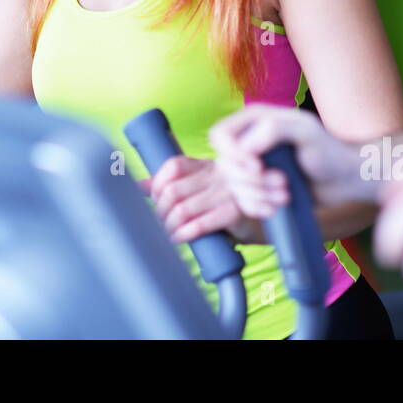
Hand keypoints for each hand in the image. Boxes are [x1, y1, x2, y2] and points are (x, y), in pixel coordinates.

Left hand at [143, 156, 263, 244]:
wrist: (263, 222)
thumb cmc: (225, 205)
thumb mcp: (200, 188)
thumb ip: (172, 184)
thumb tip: (139, 185)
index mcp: (206, 164)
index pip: (173, 166)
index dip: (158, 184)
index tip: (154, 200)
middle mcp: (217, 173)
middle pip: (173, 190)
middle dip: (160, 210)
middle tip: (159, 223)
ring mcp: (227, 192)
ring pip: (182, 209)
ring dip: (169, 226)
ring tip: (168, 233)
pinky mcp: (235, 212)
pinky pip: (200, 224)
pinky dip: (184, 234)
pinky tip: (179, 238)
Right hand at [209, 103, 370, 217]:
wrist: (343, 180)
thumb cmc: (329, 151)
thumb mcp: (305, 132)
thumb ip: (274, 129)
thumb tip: (245, 147)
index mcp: (254, 120)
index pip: (220, 135)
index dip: (232, 154)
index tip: (257, 167)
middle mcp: (247, 142)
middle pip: (224, 165)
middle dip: (251, 180)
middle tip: (282, 182)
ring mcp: (250, 167)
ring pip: (232, 186)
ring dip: (258, 195)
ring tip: (286, 194)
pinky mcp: (256, 189)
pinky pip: (241, 203)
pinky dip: (258, 208)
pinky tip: (278, 206)